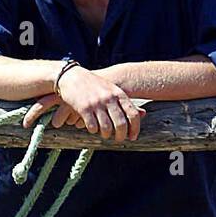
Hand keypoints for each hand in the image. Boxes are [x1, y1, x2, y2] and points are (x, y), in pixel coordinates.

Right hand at [22, 66, 144, 142]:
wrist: (71, 76)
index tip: (133, 137)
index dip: (135, 128)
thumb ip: (126, 103)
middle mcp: (109, 98)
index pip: (133, 114)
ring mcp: (96, 103)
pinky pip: (92, 126)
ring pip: (106, 127)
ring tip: (105, 135)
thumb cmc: (94, 85)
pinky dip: (93, 130)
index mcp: (118, 94)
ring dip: (106, 135)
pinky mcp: (83, 108)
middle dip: (121, 135)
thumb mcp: (112, 90)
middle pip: (121, 123)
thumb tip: (144, 115)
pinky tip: (93, 129)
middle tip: (119, 140)